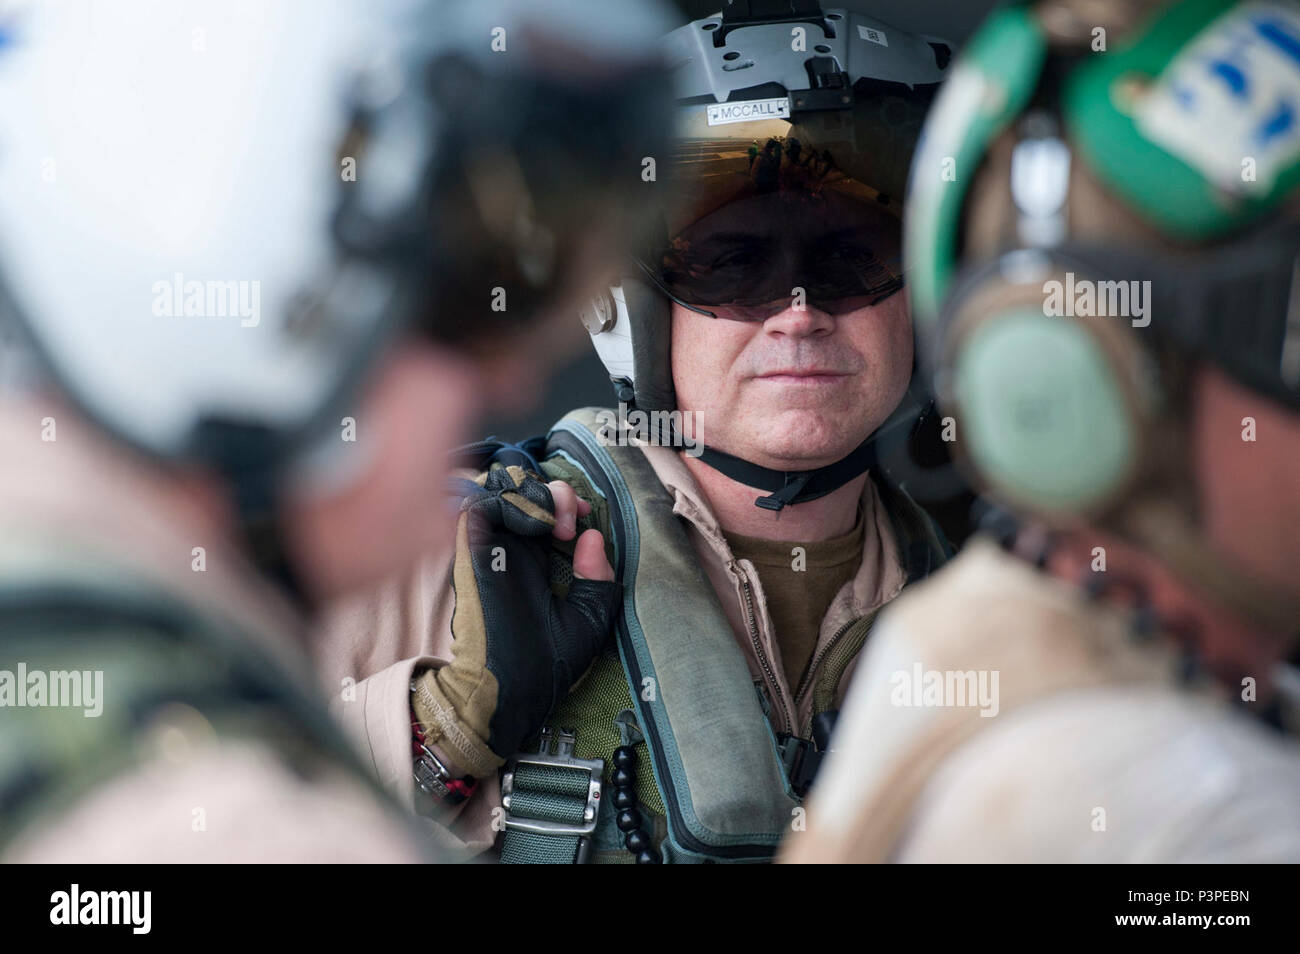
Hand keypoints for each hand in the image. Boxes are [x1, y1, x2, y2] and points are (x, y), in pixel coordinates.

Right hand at [412, 465, 616, 776]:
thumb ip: (598, 581)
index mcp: (533, 563)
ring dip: (535, 492)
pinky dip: (514, 501)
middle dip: (554, 492)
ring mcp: (489, 548)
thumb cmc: (544, 666)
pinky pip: (481, 504)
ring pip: (500, 487)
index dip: (566, 501)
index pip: (543, 511)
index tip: (587, 519)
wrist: (510, 693)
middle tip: (573, 520)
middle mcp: (510, 550)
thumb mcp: (588, 621)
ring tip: (556, 524)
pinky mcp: (472, 552)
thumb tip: (594, 537)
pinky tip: (540, 527)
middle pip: (523, 490)